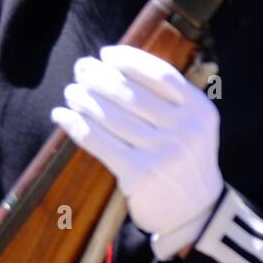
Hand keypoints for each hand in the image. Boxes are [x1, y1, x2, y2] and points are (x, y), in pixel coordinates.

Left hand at [51, 45, 223, 259]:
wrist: (194, 209)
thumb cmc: (185, 158)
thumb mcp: (193, 124)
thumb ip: (169, 99)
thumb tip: (116, 66)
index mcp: (200, 109)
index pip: (160, 74)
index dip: (130, 60)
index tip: (107, 53)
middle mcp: (185, 129)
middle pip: (132, 93)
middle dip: (100, 76)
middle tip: (81, 68)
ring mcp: (163, 153)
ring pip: (112, 116)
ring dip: (84, 99)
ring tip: (71, 91)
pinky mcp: (140, 174)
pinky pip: (99, 142)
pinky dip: (76, 126)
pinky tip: (63, 115)